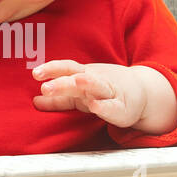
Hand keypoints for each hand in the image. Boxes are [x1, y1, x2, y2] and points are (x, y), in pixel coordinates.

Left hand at [32, 60, 150, 128]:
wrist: (143, 94)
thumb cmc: (106, 93)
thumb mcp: (80, 95)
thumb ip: (59, 99)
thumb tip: (34, 101)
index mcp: (85, 76)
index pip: (67, 69)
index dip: (51, 69)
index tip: (35, 73)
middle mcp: (96, 81)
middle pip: (77, 77)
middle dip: (62, 82)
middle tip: (45, 88)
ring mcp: (110, 93)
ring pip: (96, 87)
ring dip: (85, 84)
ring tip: (74, 82)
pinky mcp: (121, 108)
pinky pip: (112, 106)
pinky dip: (103, 106)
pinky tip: (94, 106)